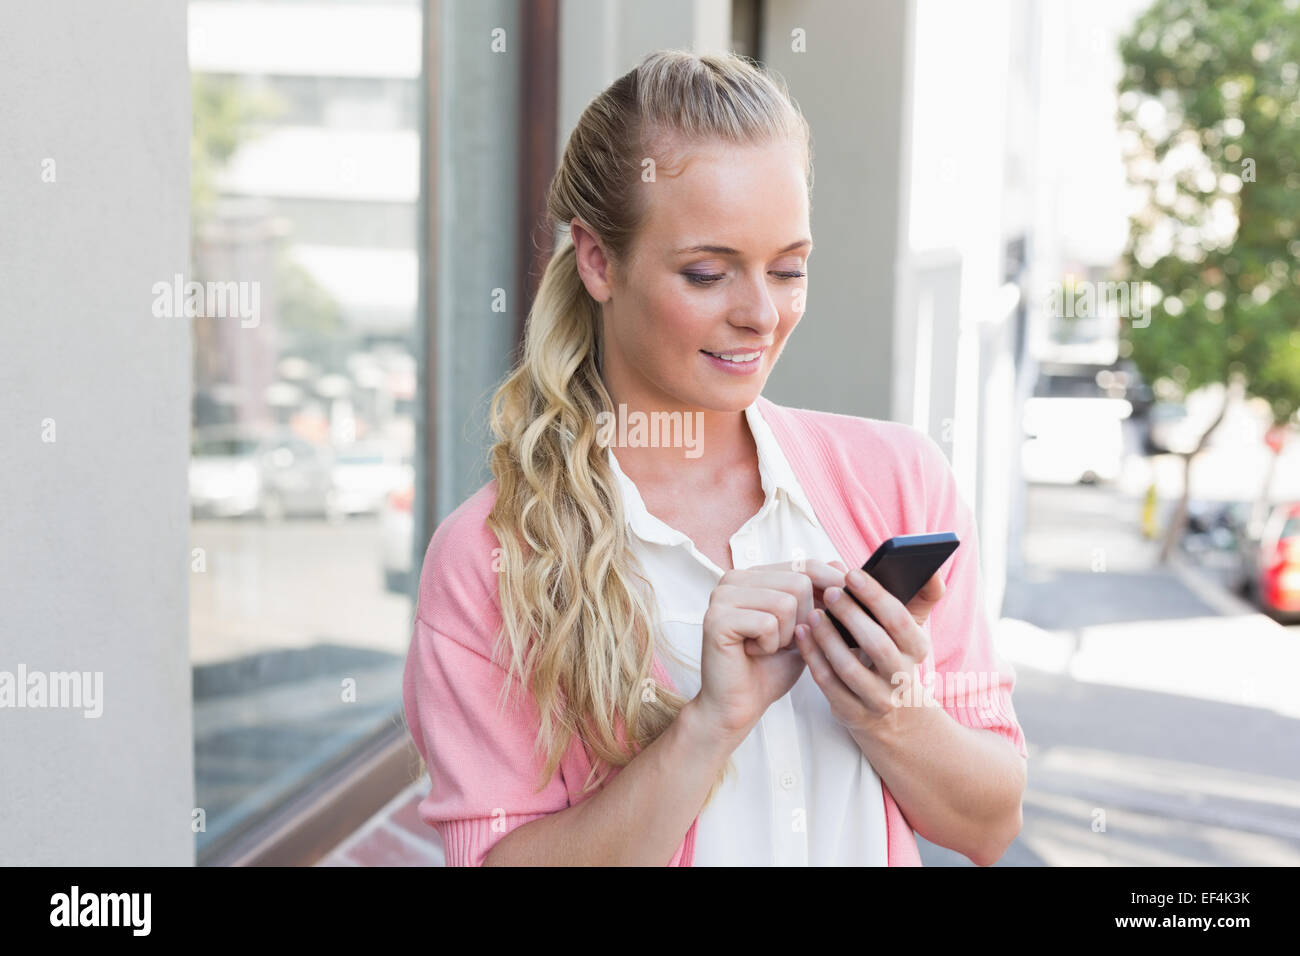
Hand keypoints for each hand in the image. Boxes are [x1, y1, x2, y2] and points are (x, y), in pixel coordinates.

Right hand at [694, 560, 847, 741]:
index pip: (803, 565)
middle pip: (799, 583)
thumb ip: (818, 598)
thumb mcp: (804, 628)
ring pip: (786, 602)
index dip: (829, 587)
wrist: (738, 705)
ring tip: (766, 646)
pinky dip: (769, 645)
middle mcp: (734, 578)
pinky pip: (767, 623)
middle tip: (780, 641)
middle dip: (802, 621)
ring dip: (786, 635)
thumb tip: (841, 562)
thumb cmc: (769, 669)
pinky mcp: (717, 618)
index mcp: (753, 576)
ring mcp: (722, 596)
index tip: (844, 609)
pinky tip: (753, 652)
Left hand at [794, 561, 945, 736]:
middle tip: (828, 592)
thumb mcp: (909, 629)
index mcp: (917, 649)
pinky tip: (802, 634)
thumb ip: (919, 596)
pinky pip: (828, 683)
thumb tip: (930, 569)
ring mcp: (878, 699)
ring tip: (812, 614)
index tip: (851, 574)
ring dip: (827, 637)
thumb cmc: (891, 654)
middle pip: (876, 644)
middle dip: (850, 615)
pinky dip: (812, 656)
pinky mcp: (853, 713)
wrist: (889, 713)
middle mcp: (901, 677)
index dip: (874, 595)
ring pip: (848, 667)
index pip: (899, 619)